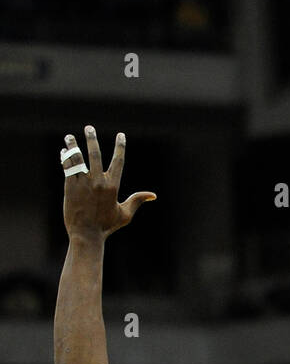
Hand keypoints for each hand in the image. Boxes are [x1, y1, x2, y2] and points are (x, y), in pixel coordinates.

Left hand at [61, 127, 155, 241]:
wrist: (86, 235)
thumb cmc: (106, 226)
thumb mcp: (125, 214)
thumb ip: (137, 201)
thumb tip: (153, 195)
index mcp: (112, 186)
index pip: (118, 161)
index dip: (120, 147)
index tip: (121, 135)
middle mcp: (98, 182)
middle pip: (95, 154)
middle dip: (92, 139)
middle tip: (89, 128)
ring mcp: (83, 183)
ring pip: (77, 158)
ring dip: (73, 145)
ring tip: (69, 137)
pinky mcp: (70, 186)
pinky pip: (68, 167)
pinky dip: (65, 158)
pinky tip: (63, 151)